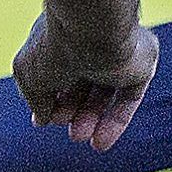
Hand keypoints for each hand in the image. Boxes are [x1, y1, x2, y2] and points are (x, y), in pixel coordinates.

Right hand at [11, 14, 158, 150]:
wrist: (94, 28)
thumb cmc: (56, 47)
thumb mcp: (31, 77)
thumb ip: (36, 99)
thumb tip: (42, 120)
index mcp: (62, 36)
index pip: (57, 71)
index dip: (50, 98)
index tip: (44, 120)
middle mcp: (90, 43)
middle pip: (82, 85)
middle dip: (73, 112)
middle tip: (67, 130)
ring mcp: (117, 54)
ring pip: (106, 93)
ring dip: (92, 119)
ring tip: (79, 137)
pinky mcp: (140, 67)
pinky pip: (128, 99)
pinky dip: (115, 121)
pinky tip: (100, 143)